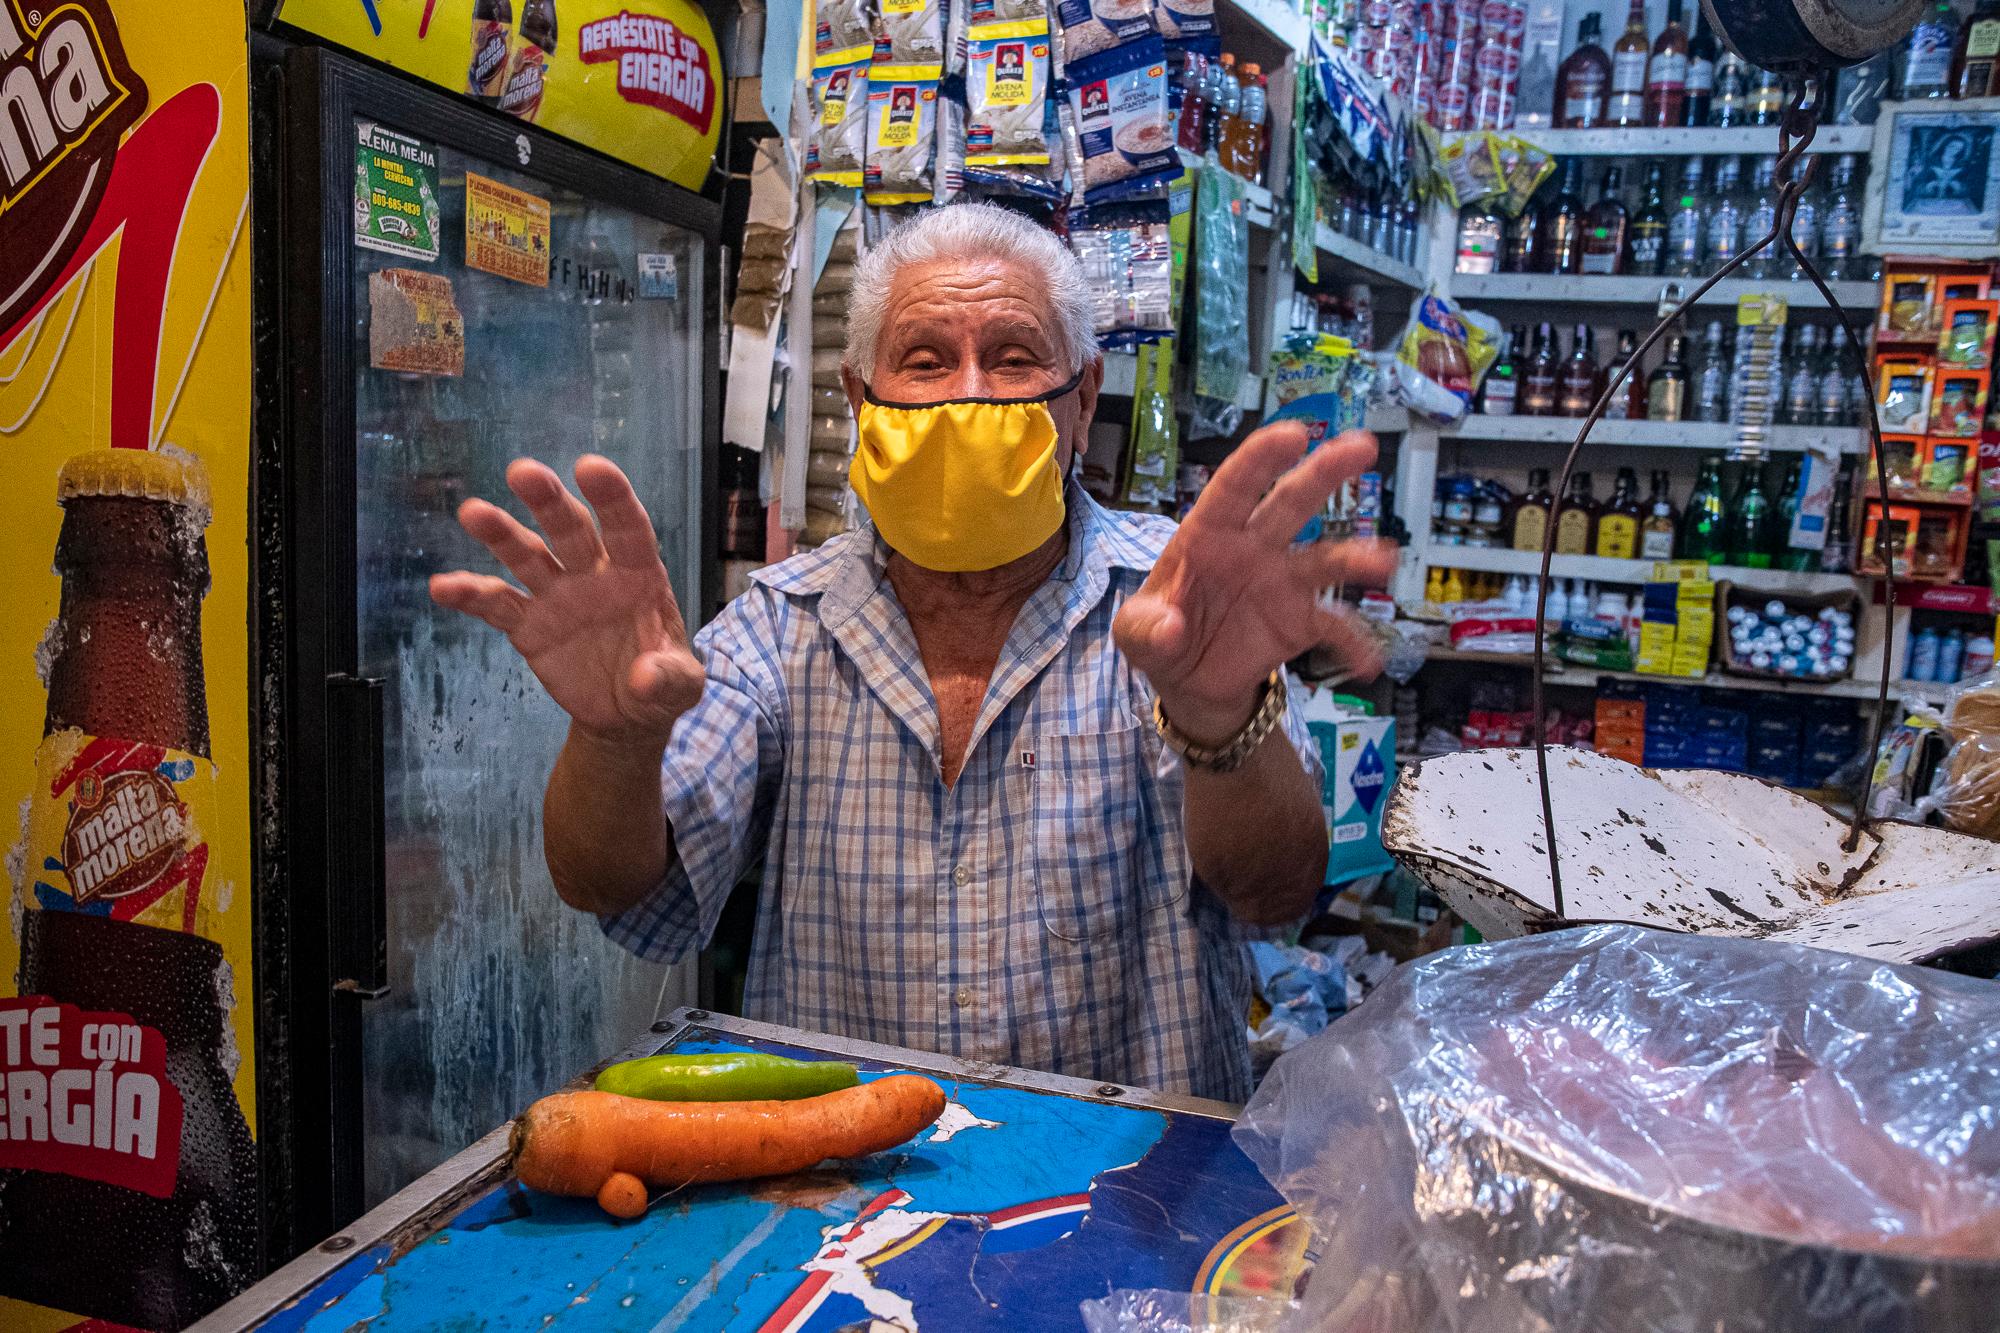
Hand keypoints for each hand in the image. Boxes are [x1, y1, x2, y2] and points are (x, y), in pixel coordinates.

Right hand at [429, 456, 705, 748]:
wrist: (625, 712)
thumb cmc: (662, 684)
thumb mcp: (680, 688)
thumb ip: (668, 679)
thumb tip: (642, 678)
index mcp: (639, 576)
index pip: (628, 529)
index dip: (612, 498)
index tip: (591, 466)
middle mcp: (595, 574)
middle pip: (570, 530)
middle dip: (548, 501)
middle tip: (523, 471)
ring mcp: (558, 596)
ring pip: (528, 556)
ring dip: (501, 534)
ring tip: (473, 512)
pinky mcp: (529, 625)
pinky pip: (497, 605)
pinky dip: (471, 595)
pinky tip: (443, 587)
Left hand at [1113, 424, 1396, 743]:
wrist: (1186, 678)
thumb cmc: (1157, 634)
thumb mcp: (1134, 632)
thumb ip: (1145, 628)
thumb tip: (1170, 628)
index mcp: (1208, 534)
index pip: (1234, 487)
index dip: (1261, 459)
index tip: (1292, 434)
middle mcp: (1253, 549)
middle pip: (1291, 504)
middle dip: (1325, 473)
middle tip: (1360, 446)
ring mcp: (1281, 583)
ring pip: (1324, 561)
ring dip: (1355, 558)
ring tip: (1383, 561)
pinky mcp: (1299, 622)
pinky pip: (1333, 628)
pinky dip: (1353, 642)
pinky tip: (1370, 661)